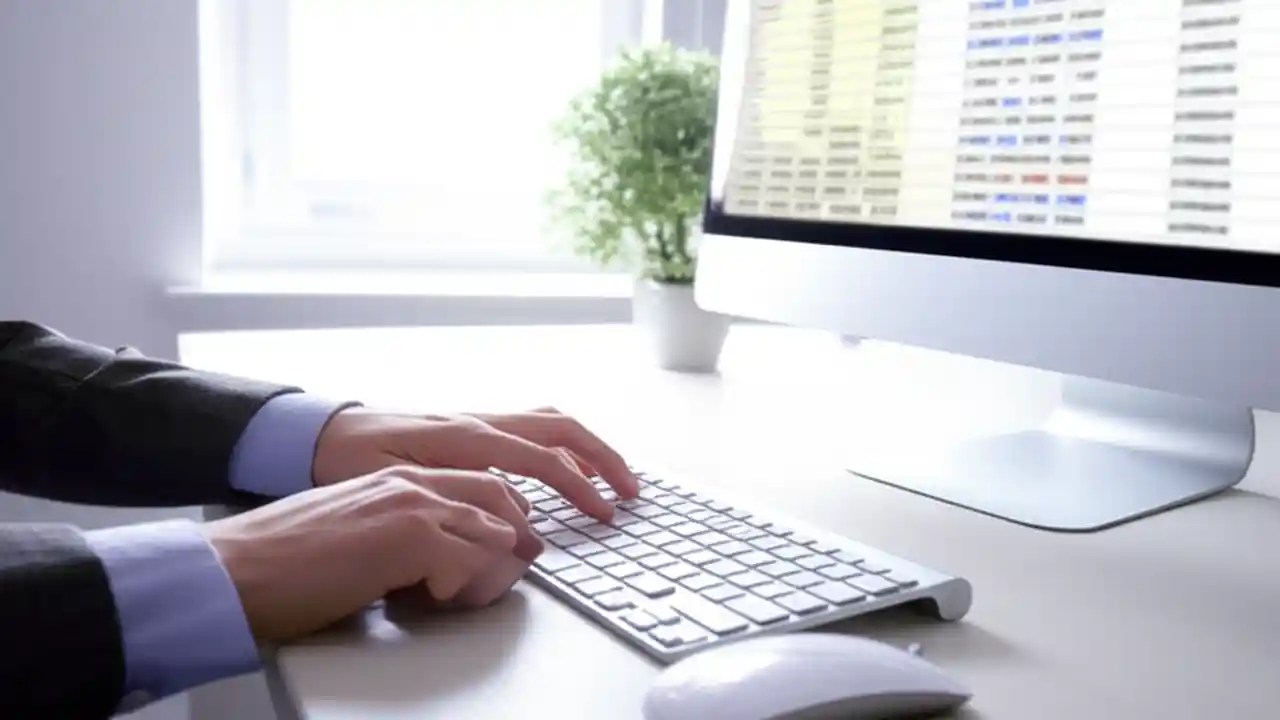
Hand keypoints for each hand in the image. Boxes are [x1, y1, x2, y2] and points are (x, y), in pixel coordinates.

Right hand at [202, 466, 538, 641]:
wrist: (236, 569)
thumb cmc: (281, 561)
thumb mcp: (353, 530)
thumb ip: (397, 534)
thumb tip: (432, 563)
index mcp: (396, 479)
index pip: (476, 483)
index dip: (500, 516)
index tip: (508, 546)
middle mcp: (411, 483)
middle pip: (499, 498)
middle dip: (514, 536)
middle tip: (515, 567)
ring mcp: (413, 506)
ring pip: (494, 529)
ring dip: (490, 568)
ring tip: (463, 593)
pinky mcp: (409, 538)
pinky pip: (470, 561)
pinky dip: (460, 586)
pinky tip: (428, 597)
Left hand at [312, 406, 636, 520]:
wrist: (316, 435)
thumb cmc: (346, 462)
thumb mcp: (394, 484)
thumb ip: (456, 496)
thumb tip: (515, 516)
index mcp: (465, 435)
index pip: (540, 457)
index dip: (580, 485)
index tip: (606, 512)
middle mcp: (477, 420)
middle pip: (559, 427)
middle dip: (602, 457)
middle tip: (630, 492)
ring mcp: (476, 420)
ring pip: (548, 422)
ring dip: (587, 447)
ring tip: (613, 479)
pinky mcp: (470, 429)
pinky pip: (529, 429)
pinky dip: (560, 446)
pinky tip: (567, 470)